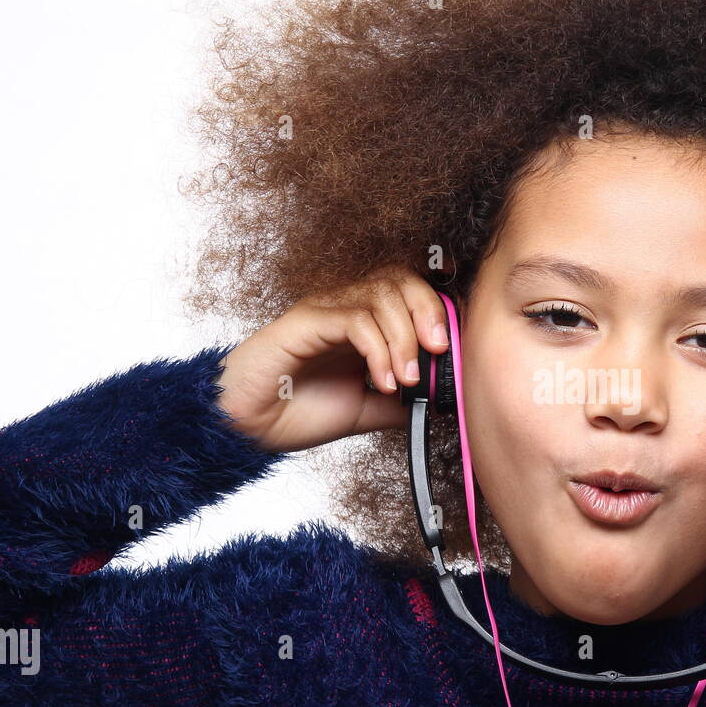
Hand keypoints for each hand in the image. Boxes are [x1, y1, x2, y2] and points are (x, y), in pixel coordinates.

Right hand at [214, 265, 450, 452]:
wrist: (250, 427)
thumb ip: (404, 402)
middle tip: (440, 351)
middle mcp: (347, 308)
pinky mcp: (306, 320)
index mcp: (365, 322)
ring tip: (408, 379)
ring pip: (382, 295)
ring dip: (405, 338)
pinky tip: (384, 381)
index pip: (411, 292)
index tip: (455, 346)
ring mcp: (326, 310)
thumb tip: (445, 400)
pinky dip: (379, 350)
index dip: (439, 310)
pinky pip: (355, 320)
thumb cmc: (299, 412)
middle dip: (430, 311)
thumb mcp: (369, 410)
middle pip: (402, 279)